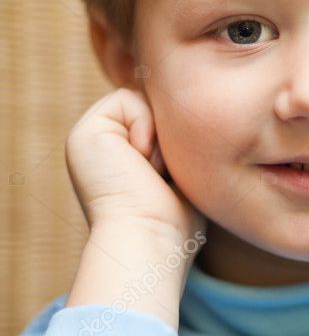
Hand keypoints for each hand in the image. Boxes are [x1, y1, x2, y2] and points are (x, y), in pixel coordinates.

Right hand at [65, 86, 205, 244]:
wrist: (149, 238)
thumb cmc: (174, 222)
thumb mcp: (184, 175)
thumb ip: (181, 144)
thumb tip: (196, 116)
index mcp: (120, 158)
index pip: (161, 119)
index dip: (180, 136)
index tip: (174, 176)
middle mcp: (103, 146)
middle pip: (154, 107)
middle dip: (171, 135)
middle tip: (165, 174)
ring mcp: (90, 138)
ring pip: (143, 100)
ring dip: (159, 135)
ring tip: (153, 171)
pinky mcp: (85, 131)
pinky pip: (129, 98)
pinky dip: (145, 127)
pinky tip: (140, 162)